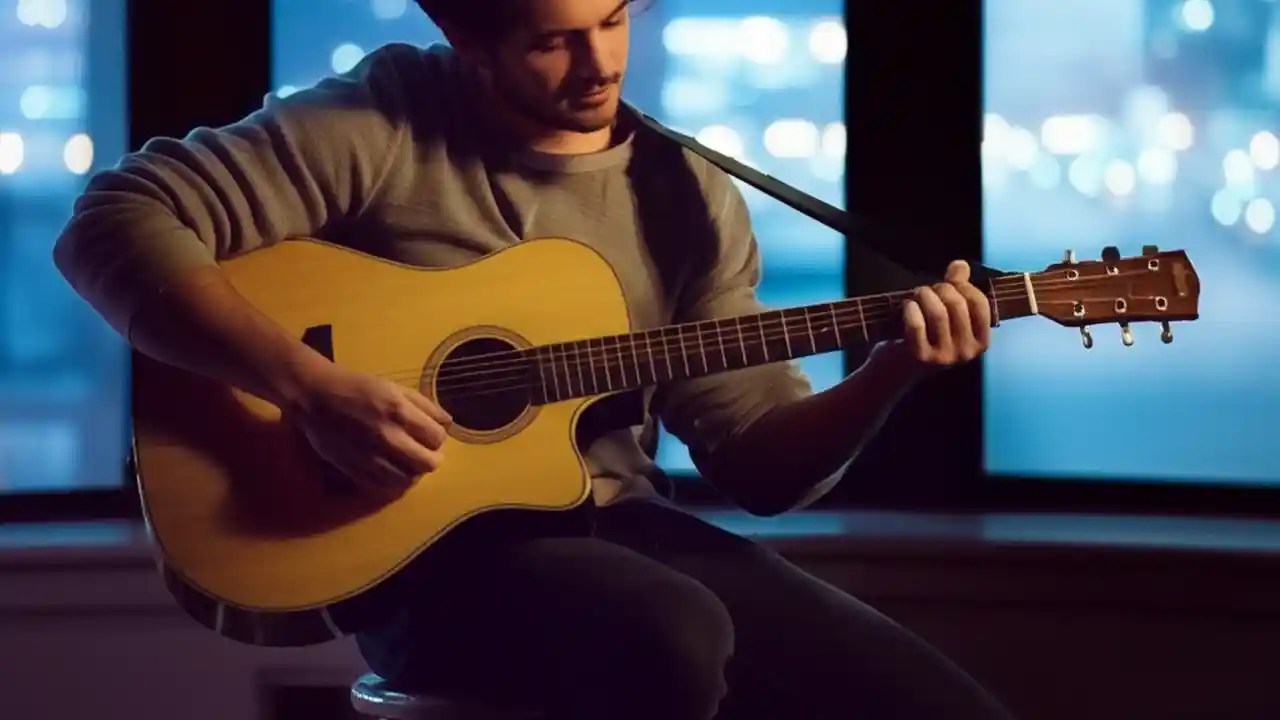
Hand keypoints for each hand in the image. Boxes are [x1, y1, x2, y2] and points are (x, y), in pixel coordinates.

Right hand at [288, 363, 451, 496]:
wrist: (316, 398)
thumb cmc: (358, 387)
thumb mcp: (395, 387)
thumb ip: (424, 405)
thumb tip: (447, 423)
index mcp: (399, 412)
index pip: (437, 437)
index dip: (437, 436)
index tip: (429, 433)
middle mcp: (387, 437)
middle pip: (428, 463)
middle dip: (432, 458)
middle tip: (424, 451)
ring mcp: (371, 457)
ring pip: (408, 479)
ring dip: (413, 472)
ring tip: (408, 461)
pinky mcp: (355, 470)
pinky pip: (385, 487)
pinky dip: (394, 482)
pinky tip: (392, 470)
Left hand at [873, 260, 991, 378]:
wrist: (895, 369)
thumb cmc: (925, 336)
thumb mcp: (946, 314)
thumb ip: (957, 288)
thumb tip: (960, 265)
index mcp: (980, 343)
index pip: (980, 304)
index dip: (963, 286)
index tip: (948, 284)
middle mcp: (966, 353)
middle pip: (957, 305)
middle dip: (939, 288)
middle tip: (926, 290)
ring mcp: (944, 357)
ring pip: (937, 312)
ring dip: (923, 295)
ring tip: (916, 295)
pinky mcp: (920, 358)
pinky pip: (917, 323)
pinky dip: (910, 308)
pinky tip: (906, 306)